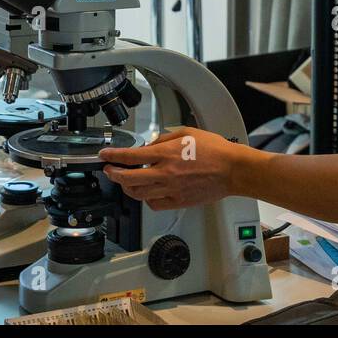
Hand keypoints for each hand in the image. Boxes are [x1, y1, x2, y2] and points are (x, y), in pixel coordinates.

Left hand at [98, 127, 253, 210]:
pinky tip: (146, 192)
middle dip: (113, 174)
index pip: (131, 156)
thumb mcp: (186, 133)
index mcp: (166, 154)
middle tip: (109, 170)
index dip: (113, 156)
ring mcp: (171, 190)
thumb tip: (150, 146)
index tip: (105, 155)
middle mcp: (165, 174)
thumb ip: (164, 139)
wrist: (232, 170)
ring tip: (125, 181)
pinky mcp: (178, 202)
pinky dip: (145, 199)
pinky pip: (154, 204)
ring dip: (128, 187)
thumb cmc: (215, 151)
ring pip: (139, 194)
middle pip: (128, 178)